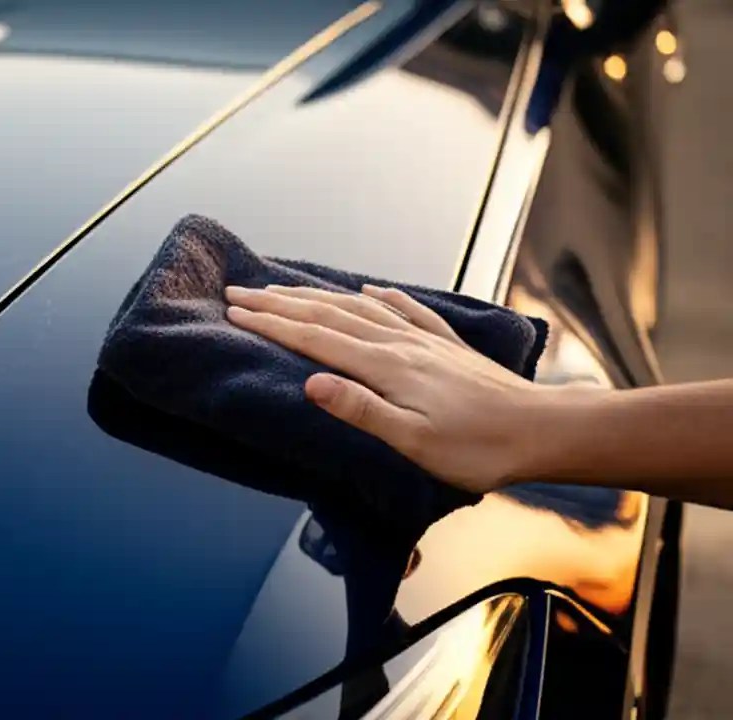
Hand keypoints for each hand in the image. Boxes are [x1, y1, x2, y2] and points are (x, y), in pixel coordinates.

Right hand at [223, 283, 573, 493]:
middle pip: (328, 315)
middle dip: (280, 302)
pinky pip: (404, 310)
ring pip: (358, 308)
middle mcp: (399, 343)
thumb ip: (360, 409)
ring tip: (285, 288)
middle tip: (240, 292)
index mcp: (385, 367)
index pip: (314, 339)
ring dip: (317, 296)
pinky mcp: (445, 345)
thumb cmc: (477, 448)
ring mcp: (423, 340)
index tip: (235, 312)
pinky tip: (369, 291)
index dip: (271, 324)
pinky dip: (379, 297)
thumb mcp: (413, 441)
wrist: (541, 430)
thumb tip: (311, 382)